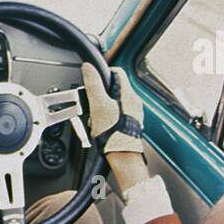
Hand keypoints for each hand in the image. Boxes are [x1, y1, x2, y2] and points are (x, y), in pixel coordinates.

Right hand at [80, 63, 147, 192]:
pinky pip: (118, 113)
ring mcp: (134, 113)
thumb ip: (93, 85)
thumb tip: (89, 67)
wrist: (123, 156)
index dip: (103, 74)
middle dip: (101, 94)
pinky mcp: (131, 123)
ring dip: (104, 107)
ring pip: (116, 101)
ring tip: (96, 118)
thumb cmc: (112, 134)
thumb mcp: (98, 106)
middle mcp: (134, 101)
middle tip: (92, 104)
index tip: (93, 83)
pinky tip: (102, 126)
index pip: (117, 71)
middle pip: (115, 87)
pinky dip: (108, 117)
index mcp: (127, 93)